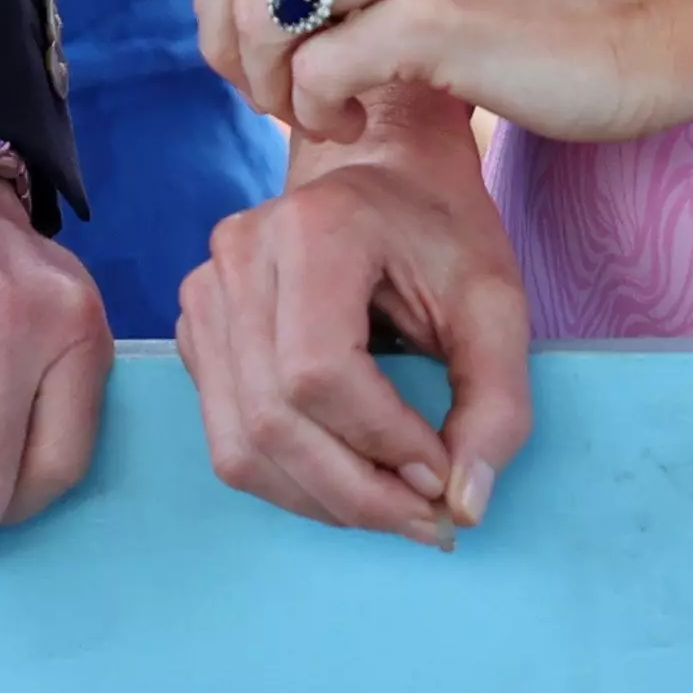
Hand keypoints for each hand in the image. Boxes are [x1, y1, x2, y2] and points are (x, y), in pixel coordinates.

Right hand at [176, 89, 530, 545]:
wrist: (384, 173)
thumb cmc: (441, 231)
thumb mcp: (496, 303)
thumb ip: (497, 403)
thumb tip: (465, 507)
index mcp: (313, 228)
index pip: (320, 372)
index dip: (382, 443)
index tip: (445, 477)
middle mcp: (239, 254)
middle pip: (274, 419)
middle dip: (357, 493)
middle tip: (429, 520)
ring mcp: (205, 291)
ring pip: (241, 445)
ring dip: (323, 501)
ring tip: (394, 506)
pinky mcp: (196, 329)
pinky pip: (228, 437)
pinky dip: (292, 482)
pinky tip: (349, 476)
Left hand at [190, 0, 692, 147]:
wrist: (660, 15)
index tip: (266, 47)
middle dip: (223, 43)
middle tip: (271, 94)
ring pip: (258, 16)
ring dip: (268, 85)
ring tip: (317, 110)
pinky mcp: (437, 14)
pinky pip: (316, 68)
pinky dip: (319, 111)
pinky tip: (362, 122)